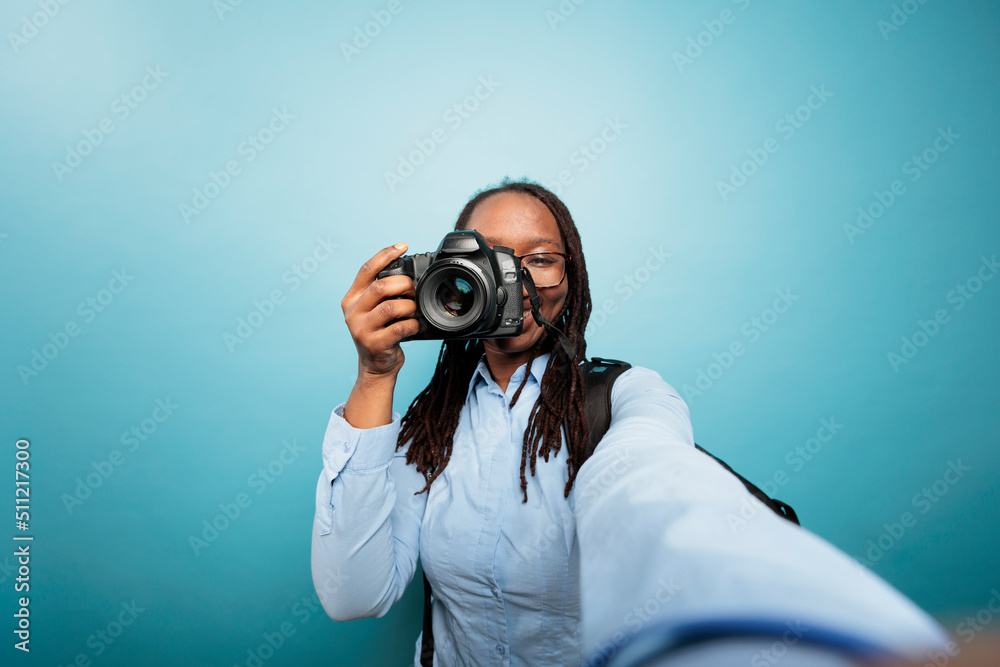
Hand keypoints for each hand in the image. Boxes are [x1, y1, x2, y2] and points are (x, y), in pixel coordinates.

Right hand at [341, 243, 418, 378]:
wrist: (375, 366)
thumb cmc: (380, 332)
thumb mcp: (373, 310)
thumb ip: (381, 292)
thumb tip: (407, 271)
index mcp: (352, 298)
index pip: (367, 270)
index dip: (385, 255)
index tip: (402, 247)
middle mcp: (353, 312)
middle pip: (380, 287)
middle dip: (404, 285)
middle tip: (413, 291)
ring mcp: (361, 329)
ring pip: (390, 307)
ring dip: (410, 307)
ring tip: (413, 311)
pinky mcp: (374, 344)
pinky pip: (399, 328)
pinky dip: (412, 325)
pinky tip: (413, 326)